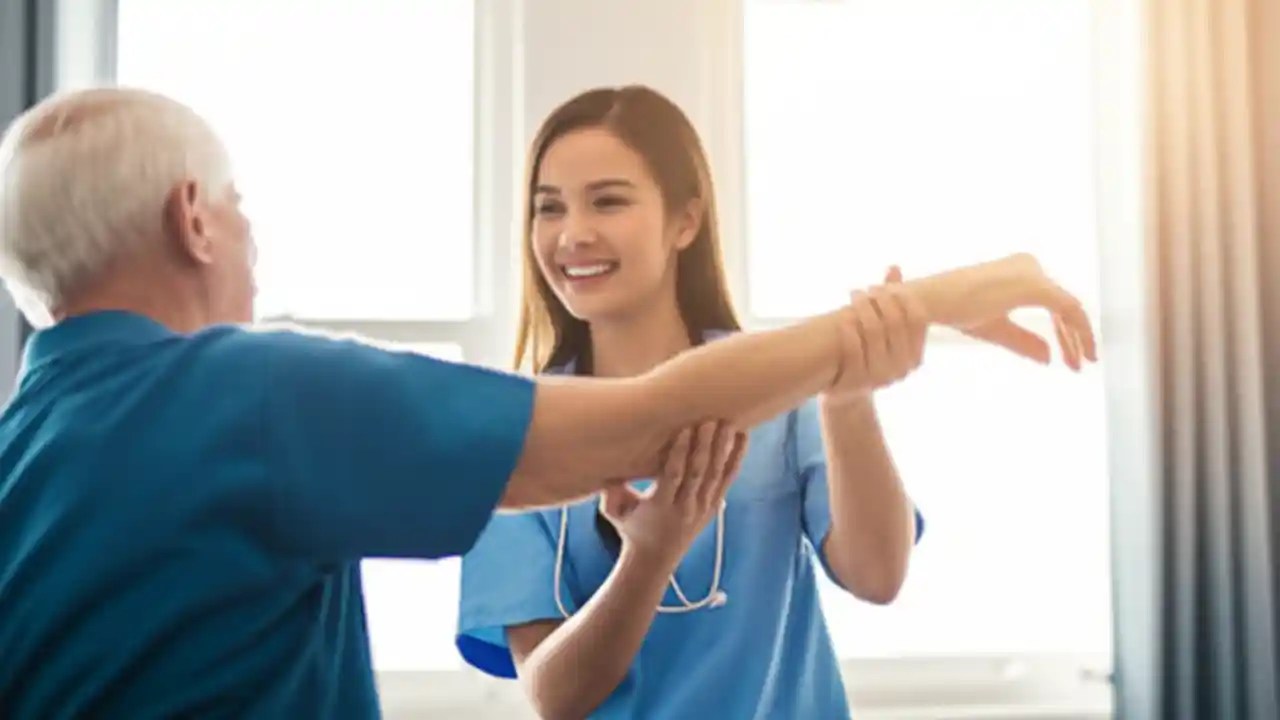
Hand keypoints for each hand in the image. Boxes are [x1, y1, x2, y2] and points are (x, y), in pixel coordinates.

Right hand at [599, 421, 746, 567]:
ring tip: (729, 422)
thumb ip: (611, 491)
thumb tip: (606, 467)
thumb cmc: (631, 529)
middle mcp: (685, 507)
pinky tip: (743, 437)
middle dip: (705, 445)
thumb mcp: (615, 512)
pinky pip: (727, 479)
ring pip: (716, 474)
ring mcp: (703, 507)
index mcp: (661, 506)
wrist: (655, 559)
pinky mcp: (713, 506)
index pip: (673, 476)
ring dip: (723, 448)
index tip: (685, 429)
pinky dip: (736, 457)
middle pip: (698, 473)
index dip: (680, 452)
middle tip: (711, 419)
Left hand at [824, 266, 927, 405]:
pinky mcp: (856, 382)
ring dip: (863, 308)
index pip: (918, 319)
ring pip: (873, 332)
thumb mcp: (883, 332)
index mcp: (915, 357)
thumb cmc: (867, 354)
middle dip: (881, 299)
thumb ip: (891, 301)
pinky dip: (848, 329)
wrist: (845, 393)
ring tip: (854, 294)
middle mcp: (902, 369)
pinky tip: (843, 316)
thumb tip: (893, 267)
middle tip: (868, 288)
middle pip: (895, 322)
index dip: (903, 297)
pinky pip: (853, 349)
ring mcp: (879, 378)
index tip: (887, 286)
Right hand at [910, 253, 1098, 370]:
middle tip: (1077, 365)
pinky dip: (1079, 330)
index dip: (1064, 332)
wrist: (932, 300)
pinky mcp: (1035, 285)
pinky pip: (1068, 308)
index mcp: (1019, 272)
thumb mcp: (995, 328)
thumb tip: (1049, 357)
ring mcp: (1033, 273)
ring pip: (1068, 307)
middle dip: (1071, 336)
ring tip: (1079, 364)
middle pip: (1062, 305)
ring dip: (1076, 336)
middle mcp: (1029, 266)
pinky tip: (1081, 352)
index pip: (1051, 303)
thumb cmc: (954, 310)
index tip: (1070, 357)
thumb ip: (1023, 340)